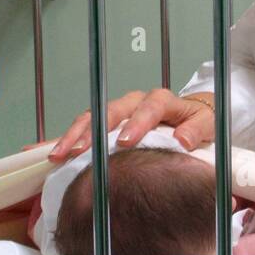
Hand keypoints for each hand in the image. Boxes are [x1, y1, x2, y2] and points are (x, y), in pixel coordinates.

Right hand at [49, 88, 214, 159]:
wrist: (192, 117)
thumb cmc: (197, 121)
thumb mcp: (206, 124)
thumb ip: (196, 130)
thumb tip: (183, 140)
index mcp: (161, 100)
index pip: (148, 107)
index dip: (136, 123)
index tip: (125, 141)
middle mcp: (136, 102)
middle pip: (110, 110)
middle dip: (92, 130)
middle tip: (78, 150)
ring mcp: (119, 111)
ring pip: (92, 117)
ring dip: (74, 135)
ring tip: (58, 154)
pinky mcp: (107, 123)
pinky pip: (85, 128)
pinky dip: (67, 139)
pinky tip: (48, 152)